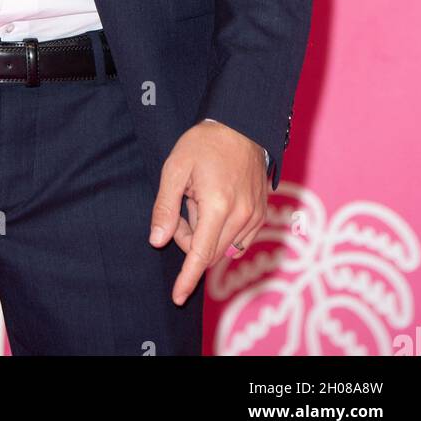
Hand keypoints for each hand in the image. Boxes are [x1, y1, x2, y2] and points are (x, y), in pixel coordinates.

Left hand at [149, 119, 267, 303]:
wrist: (241, 123)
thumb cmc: (204, 143)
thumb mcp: (175, 168)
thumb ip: (165, 207)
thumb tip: (157, 240)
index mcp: (218, 205)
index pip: (200, 254)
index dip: (187, 278)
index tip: (177, 297)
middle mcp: (241, 216)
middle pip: (210, 251)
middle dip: (189, 239)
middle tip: (182, 206)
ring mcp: (255, 216)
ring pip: (224, 247)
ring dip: (206, 234)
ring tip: (199, 199)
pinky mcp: (262, 213)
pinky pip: (239, 238)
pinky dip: (222, 231)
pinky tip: (216, 203)